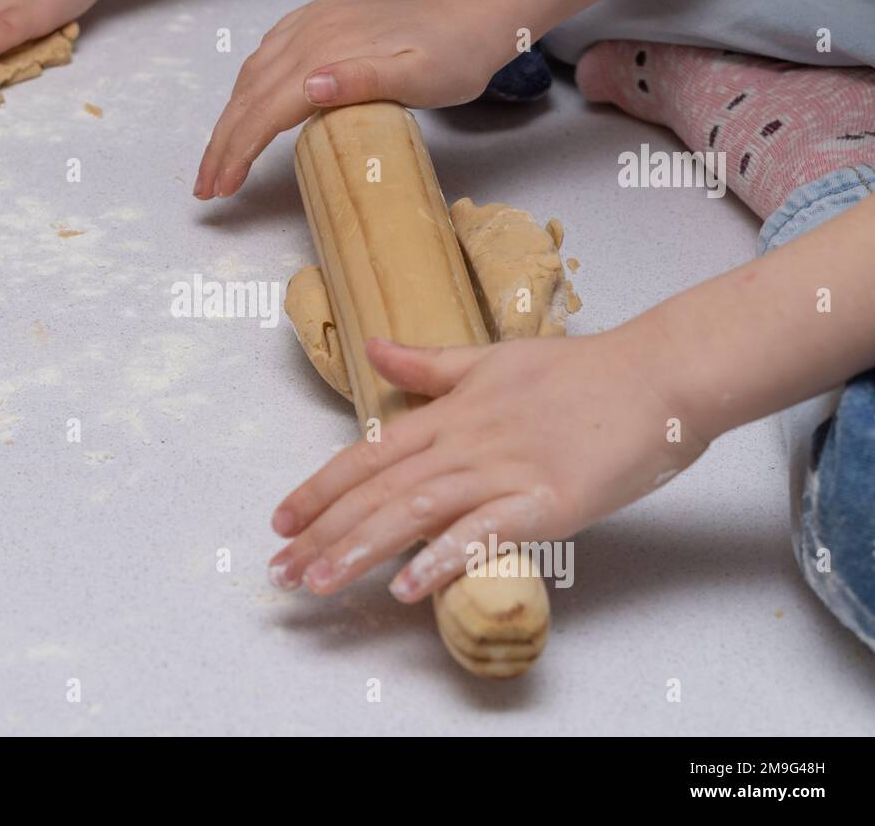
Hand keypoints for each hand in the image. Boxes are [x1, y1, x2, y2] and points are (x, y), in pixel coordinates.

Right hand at [194, 0, 502, 199]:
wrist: (470, 18)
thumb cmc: (451, 59)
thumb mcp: (419, 78)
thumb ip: (363, 80)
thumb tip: (307, 87)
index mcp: (328, 54)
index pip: (266, 110)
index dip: (238, 151)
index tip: (221, 188)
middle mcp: (310, 33)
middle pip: (248, 95)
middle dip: (221, 144)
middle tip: (205, 187)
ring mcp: (311, 23)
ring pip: (251, 75)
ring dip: (229, 119)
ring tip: (217, 160)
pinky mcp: (318, 18)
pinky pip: (267, 54)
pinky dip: (247, 88)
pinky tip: (243, 108)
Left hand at [268, 333, 709, 601]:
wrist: (655, 374)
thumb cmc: (578, 371)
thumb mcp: (490, 358)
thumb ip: (428, 364)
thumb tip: (372, 347)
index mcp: (449, 413)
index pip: (367, 455)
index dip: (320, 489)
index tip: (280, 520)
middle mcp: (464, 442)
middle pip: (378, 491)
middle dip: (324, 532)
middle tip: (280, 569)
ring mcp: (503, 471)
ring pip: (415, 511)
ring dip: (361, 548)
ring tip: (320, 581)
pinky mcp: (546, 501)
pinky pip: (483, 533)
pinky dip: (443, 559)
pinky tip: (407, 589)